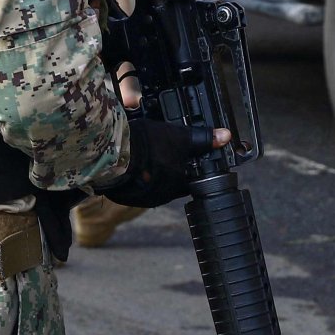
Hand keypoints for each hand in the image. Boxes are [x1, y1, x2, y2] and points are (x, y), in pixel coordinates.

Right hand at [98, 116, 232, 208]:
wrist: (110, 152)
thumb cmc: (147, 146)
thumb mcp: (180, 136)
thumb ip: (203, 138)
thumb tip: (225, 137)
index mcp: (176, 186)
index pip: (191, 180)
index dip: (190, 167)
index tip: (186, 158)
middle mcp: (159, 197)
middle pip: (171, 183)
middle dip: (169, 169)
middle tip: (163, 152)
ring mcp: (139, 198)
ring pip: (152, 184)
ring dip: (152, 172)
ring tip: (147, 155)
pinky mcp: (123, 194)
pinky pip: (134, 185)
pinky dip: (136, 175)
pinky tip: (134, 162)